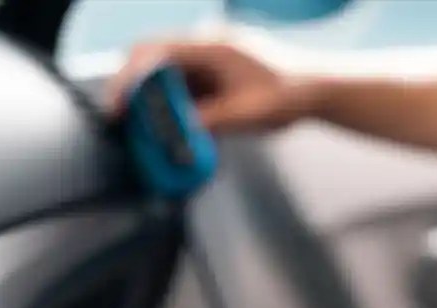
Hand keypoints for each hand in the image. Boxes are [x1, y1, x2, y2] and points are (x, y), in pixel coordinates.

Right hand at [105, 41, 322, 133]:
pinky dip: (174, 106)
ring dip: (155, 103)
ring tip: (151, 134)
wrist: (318, 89)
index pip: (154, 53)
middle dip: (134, 93)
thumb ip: (210, 122)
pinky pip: (182, 86)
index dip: (128, 78)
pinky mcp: (213, 72)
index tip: (118, 106)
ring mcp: (208, 57)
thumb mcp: (248, 115)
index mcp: (212, 46)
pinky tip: (177, 129)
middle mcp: (205, 45)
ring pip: (165, 75)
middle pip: (151, 61)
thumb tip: (177, 132)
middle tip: (126, 124)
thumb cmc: (290, 96)